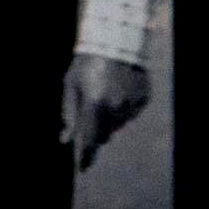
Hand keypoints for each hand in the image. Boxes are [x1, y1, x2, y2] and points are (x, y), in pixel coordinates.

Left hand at [60, 54, 150, 170]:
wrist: (116, 41)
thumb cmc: (87, 63)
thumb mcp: (71, 86)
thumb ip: (69, 113)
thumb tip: (66, 139)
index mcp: (94, 105)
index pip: (89, 139)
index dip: (85, 156)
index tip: (82, 168)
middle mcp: (115, 108)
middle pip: (105, 134)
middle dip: (96, 129)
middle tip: (92, 112)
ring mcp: (131, 104)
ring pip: (119, 124)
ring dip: (110, 117)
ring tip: (106, 94)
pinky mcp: (143, 99)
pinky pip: (130, 113)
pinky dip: (123, 107)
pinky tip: (118, 90)